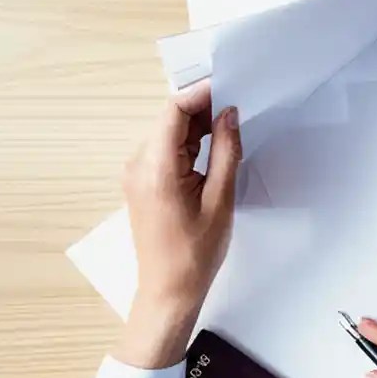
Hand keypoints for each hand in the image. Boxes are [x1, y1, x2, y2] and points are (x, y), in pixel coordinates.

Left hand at [115, 80, 241, 368]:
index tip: (231, 86)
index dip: (202, 94)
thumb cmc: (196, 253)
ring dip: (198, 126)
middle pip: (170, 119)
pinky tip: (213, 148)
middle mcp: (139, 164)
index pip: (174, 111)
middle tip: (239, 106)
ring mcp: (137, 173)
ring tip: (232, 127)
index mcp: (155, 167)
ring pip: (169, 133)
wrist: (169, 291)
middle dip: (203, 108)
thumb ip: (226, 151)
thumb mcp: (220, 200)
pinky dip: (189, 143)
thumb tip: (230, 114)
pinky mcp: (142, 183)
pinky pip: (166, 150)